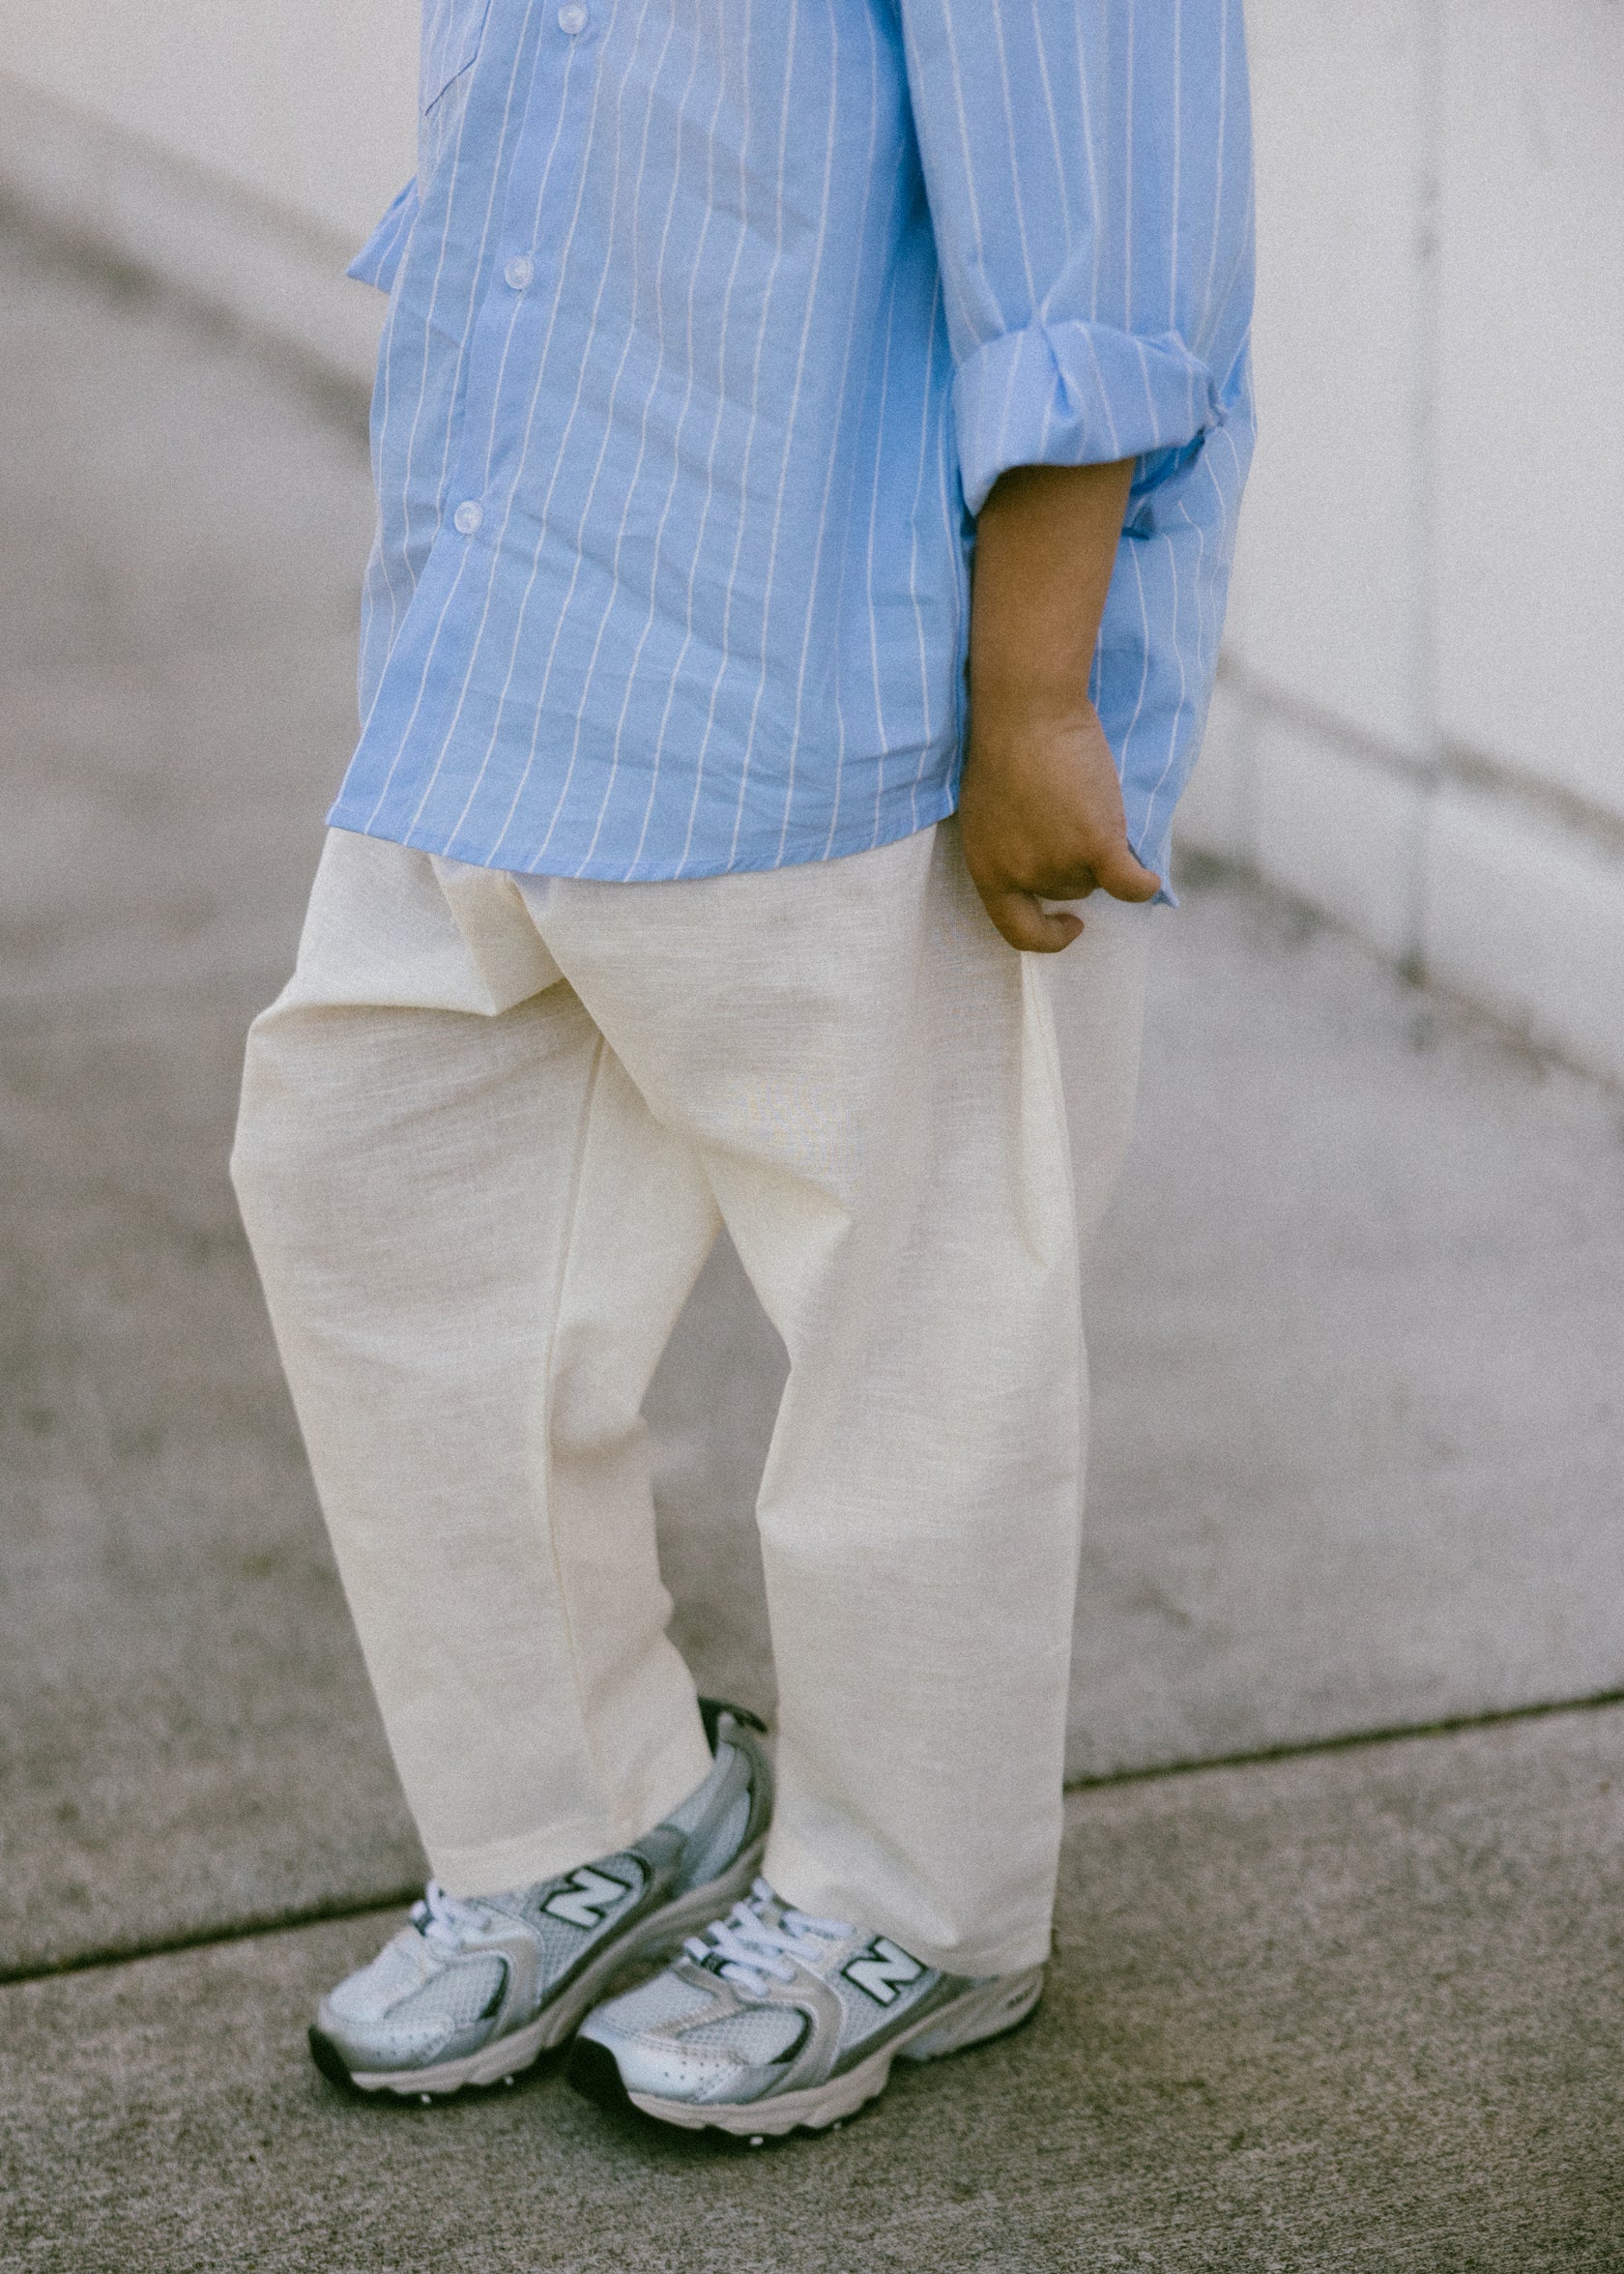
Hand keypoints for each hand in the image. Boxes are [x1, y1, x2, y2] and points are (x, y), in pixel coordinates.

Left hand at [958, 697, 1160, 952]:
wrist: (1026, 710)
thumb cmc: (1005, 746)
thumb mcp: (990, 813)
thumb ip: (1012, 847)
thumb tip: (1044, 866)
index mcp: (988, 871)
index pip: (1018, 931)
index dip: (1047, 936)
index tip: (1070, 923)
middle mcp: (1022, 876)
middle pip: (1069, 892)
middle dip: (1078, 861)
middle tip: (1076, 813)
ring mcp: (1060, 863)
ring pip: (1098, 879)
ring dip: (1104, 852)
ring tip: (1091, 803)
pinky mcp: (1096, 845)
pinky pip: (1130, 884)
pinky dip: (1143, 884)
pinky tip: (1149, 879)